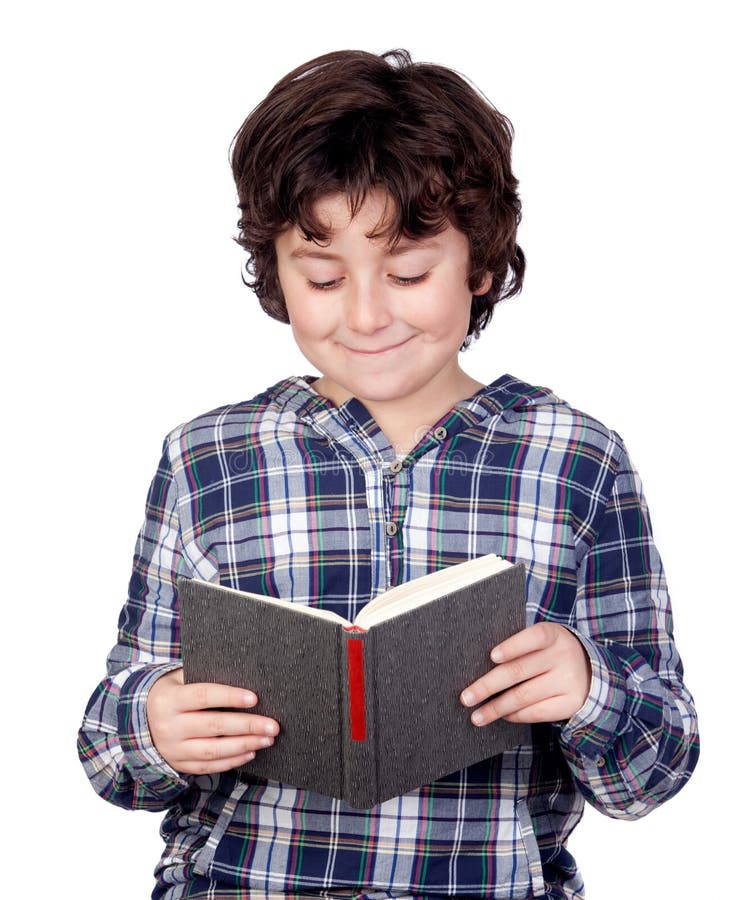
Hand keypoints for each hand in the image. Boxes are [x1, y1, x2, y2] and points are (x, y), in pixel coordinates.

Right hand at [147, 668, 279, 774]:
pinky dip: (232, 761)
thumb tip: (241, 675)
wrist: (138, 720)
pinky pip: (208, 766)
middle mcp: (169, 726)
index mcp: (169, 700)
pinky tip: (251, 752)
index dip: (229, 697)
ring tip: (267, 739)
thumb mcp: (177, 679)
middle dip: (247, 726)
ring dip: (244, 745)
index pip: (204, 696)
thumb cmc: (170, 693)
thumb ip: (203, 676)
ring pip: (213, 750)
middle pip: (213, 726)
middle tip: (272, 725)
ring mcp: (173, 748)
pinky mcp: (179, 764)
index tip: (254, 698)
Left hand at [460, 622, 591, 725]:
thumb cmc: (551, 652)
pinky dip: (515, 716)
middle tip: (465, 698)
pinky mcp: (571, 702)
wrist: (592, 670)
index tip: (491, 656)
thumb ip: (520, 647)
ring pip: (524, 696)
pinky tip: (502, 716)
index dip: (512, 647)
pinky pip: (536, 712)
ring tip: (476, 716)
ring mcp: (569, 681)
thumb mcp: (543, 641)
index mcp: (553, 635)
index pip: (532, 638)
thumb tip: (479, 665)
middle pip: (519, 671)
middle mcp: (563, 656)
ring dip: (496, 708)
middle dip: (487, 686)